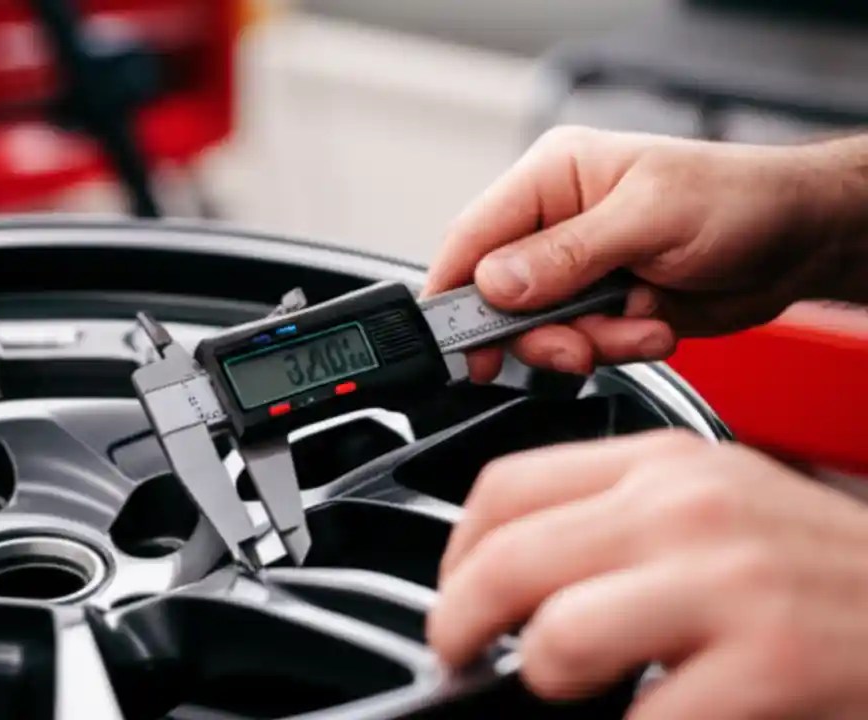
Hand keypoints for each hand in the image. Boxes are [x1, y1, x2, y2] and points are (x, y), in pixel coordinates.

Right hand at [423, 126, 867, 382]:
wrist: (801, 241)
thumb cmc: (739, 199)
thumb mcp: (648, 219)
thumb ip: (565, 254)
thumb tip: (494, 282)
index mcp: (552, 177)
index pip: (473, 235)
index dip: (453, 289)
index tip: (454, 338)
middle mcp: (555, 223)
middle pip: (498, 296)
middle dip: (538, 331)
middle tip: (572, 346)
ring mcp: (578, 269)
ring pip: (540, 330)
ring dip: (588, 342)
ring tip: (638, 324)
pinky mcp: (602, 306)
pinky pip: (580, 345)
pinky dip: (615, 348)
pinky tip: (652, 326)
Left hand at [427, 430, 867, 718]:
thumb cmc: (824, 570)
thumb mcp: (713, 507)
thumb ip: (616, 519)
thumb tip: (508, 567)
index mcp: (665, 464)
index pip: (503, 487)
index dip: (453, 552)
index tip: (451, 591)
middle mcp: (689, 510)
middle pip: (508, 560)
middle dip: (456, 624)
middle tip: (458, 658)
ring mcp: (732, 584)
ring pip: (557, 639)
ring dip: (542, 683)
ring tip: (565, 693)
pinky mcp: (774, 663)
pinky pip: (644, 718)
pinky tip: (649, 719)